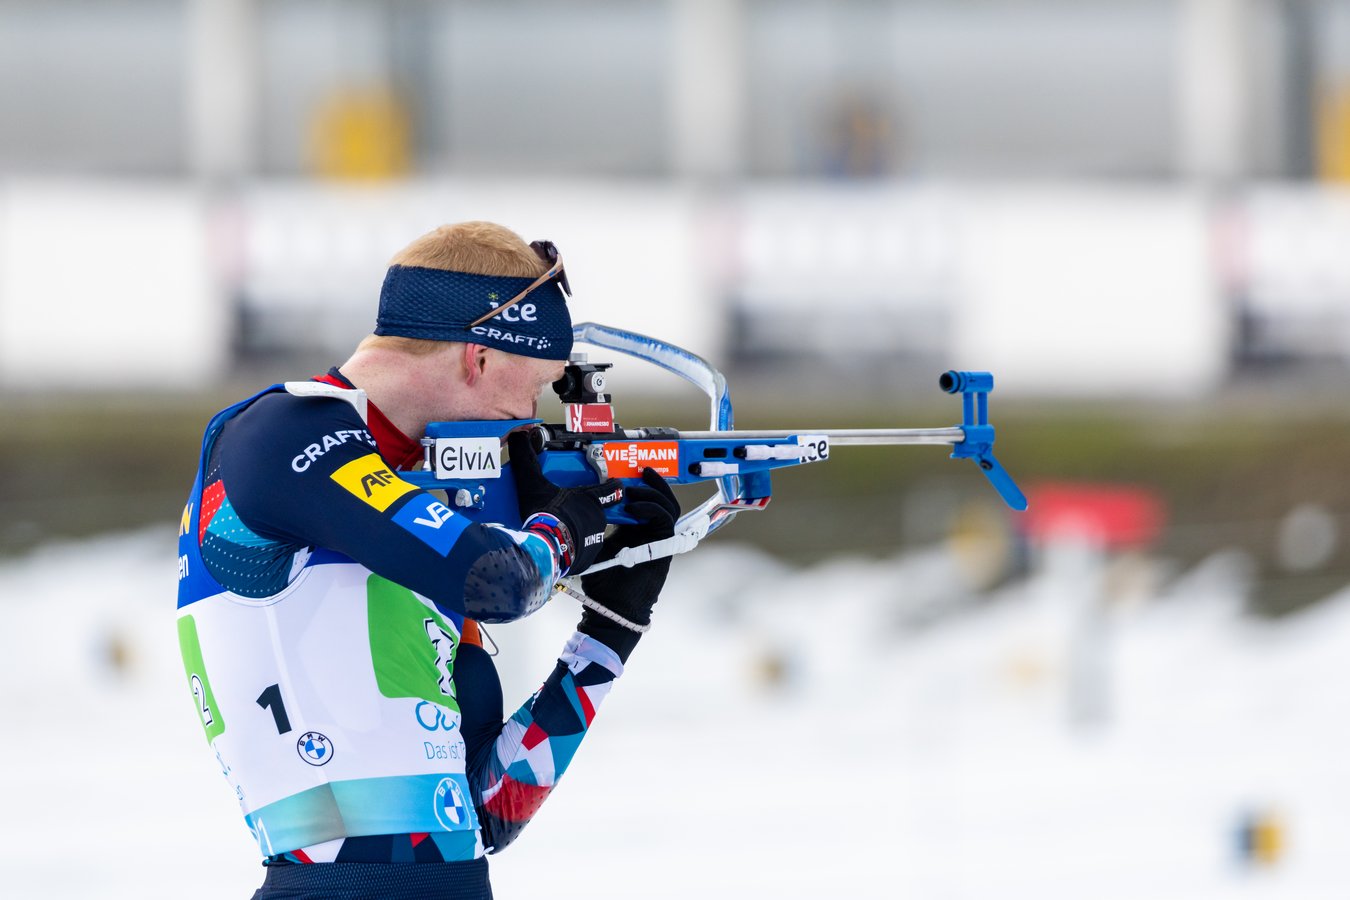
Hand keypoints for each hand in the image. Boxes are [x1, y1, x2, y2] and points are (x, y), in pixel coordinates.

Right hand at [508, 431, 622, 575]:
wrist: (545, 547)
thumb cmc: (543, 513)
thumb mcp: (532, 484)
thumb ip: (526, 460)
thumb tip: (519, 437)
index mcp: (589, 499)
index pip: (609, 490)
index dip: (614, 487)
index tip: (617, 485)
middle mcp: (597, 518)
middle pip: (594, 513)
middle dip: (583, 514)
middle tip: (567, 515)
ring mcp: (594, 539)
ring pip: (588, 534)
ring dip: (577, 533)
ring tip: (559, 533)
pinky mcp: (588, 558)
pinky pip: (581, 552)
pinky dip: (572, 550)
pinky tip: (559, 548)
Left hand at [579, 467, 679, 661]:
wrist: (613, 608)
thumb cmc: (603, 581)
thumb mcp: (596, 546)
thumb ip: (594, 527)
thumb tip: (575, 508)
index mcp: (636, 529)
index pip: (646, 500)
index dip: (641, 484)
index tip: (628, 469)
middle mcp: (650, 532)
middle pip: (662, 499)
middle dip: (654, 482)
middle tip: (642, 469)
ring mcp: (659, 540)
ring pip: (668, 506)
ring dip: (653, 492)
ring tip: (636, 486)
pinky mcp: (663, 547)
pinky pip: (665, 520)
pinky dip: (651, 508)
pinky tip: (634, 505)